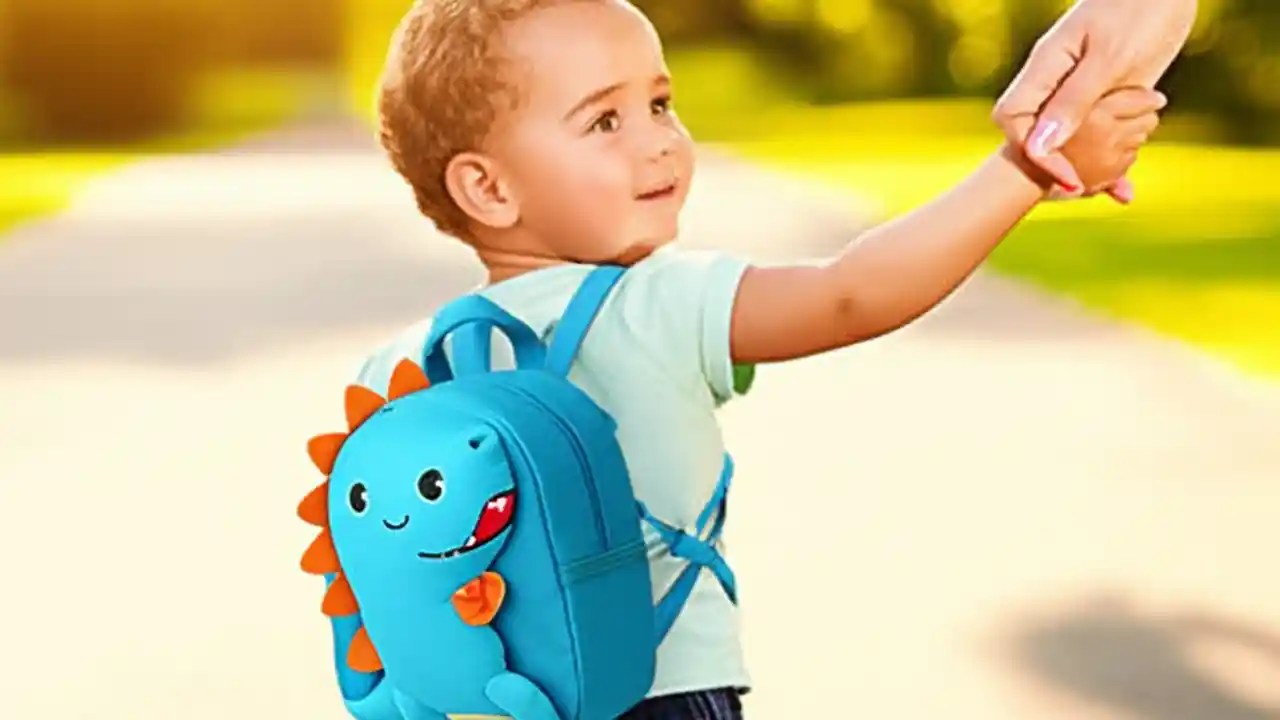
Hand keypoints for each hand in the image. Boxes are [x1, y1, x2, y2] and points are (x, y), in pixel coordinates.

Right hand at [993, 0, 1197, 196]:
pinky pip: (1101, 136)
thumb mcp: (1109, 57)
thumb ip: (1074, 101)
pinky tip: (1126, 187)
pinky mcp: (1108, 97)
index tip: (1067, 176)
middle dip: (1056, 168)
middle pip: (1035, 136)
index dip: (1034, 154)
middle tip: (1084, 191)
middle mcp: (1055, 83)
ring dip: (1087, 169)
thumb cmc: (1139, 8)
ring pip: (1069, 141)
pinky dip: (1113, 162)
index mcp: (1044, 68)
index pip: (1013, 120)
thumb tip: (1040, 146)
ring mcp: (1080, 91)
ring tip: (1111, 190)